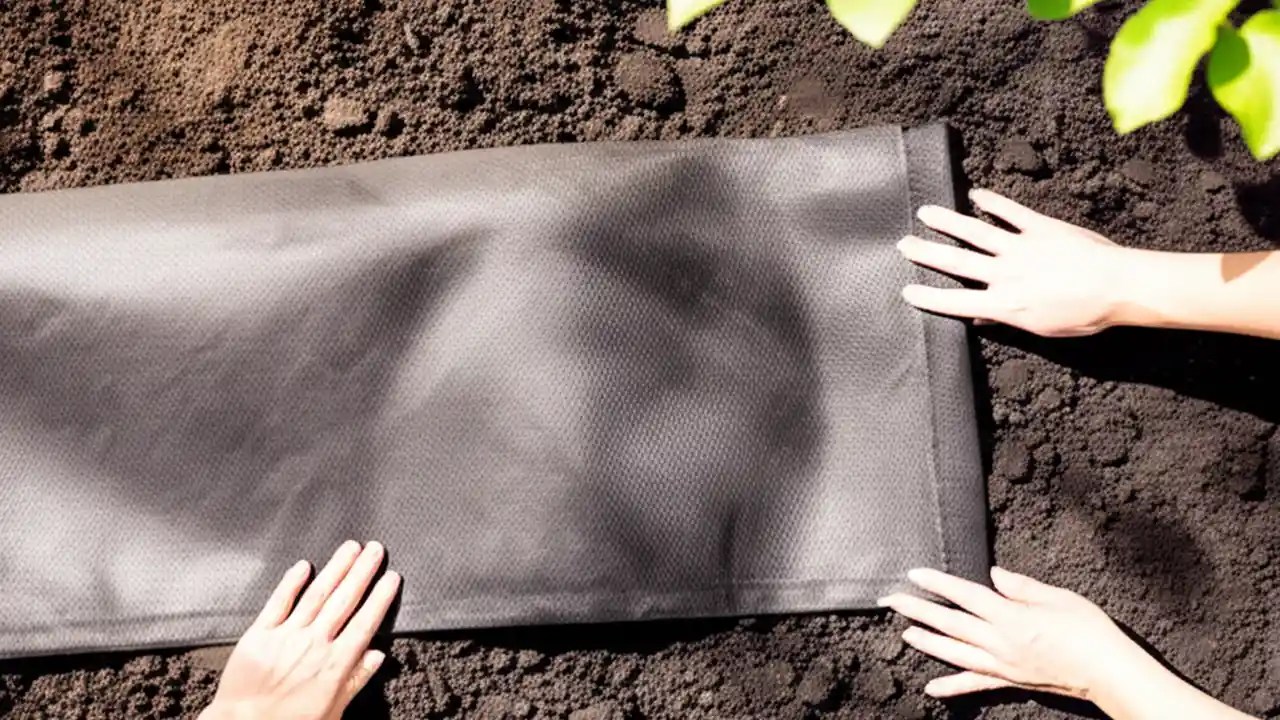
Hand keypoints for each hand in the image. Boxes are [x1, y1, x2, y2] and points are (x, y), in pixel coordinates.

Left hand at [201, 541, 400, 719]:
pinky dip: (291, 582)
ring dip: (336, 568)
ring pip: (317, 594)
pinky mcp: (259, 635)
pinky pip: (278, 602)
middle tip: (375, 549)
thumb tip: (377, 656)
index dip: (380, 597)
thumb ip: (355, 680)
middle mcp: (314, 644)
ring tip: (350, 548)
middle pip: (344, 600)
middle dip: (362, 571)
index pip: (365, 622)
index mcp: (335, 664)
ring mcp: (287, 636)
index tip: (391, 577)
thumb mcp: (333, 711)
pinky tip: (304, 566)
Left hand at [878, 567, 1143, 700]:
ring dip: (927, 643)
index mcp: (1010, 616)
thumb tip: (994, 574)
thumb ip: (1022, 586)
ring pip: (955, 653)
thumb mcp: (1058, 596)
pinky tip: (931, 688)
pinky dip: (951, 687)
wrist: (1108, 672)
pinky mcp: (1010, 682)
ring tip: (904, 633)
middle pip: (950, 623)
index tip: (914, 574)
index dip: (937, 583)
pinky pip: (975, 684)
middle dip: (917, 610)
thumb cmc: (1089, 630)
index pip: (964, 594)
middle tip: (890, 600)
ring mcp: (1002, 665)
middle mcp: (999, 642)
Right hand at [898, 189, 1133, 336]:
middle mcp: (1006, 274)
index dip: (930, 297)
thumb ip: (1007, 320)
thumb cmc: (1084, 314)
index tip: (907, 289)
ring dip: (948, 221)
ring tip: (926, 212)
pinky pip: (1011, 213)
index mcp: (1005, 305)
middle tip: (903, 244)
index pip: (957, 302)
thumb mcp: (1042, 328)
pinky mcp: (1040, 228)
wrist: (1119, 286)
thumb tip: (981, 318)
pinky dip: (993, 202)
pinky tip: (976, 194)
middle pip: (957, 262)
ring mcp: (1022, 248)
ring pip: (976, 232)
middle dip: (927, 252)